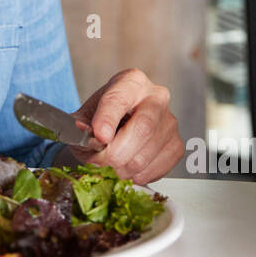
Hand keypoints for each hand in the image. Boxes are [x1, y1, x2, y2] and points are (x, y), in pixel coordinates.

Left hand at [65, 68, 183, 183]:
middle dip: (117, 153)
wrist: (116, 128)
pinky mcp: (176, 144)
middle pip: (142, 129)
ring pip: (148, 153)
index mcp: (130, 81)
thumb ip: (79, 126)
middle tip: (100, 161)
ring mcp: (169, 121)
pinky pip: (159, 167)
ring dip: (124, 168)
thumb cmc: (100, 120)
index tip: (100, 136)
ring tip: (111, 165)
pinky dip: (138, 175)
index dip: (108, 119)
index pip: (120, 99)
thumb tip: (84, 132)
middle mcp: (156, 97)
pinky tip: (128, 168)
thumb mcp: (82, 118)